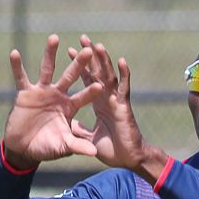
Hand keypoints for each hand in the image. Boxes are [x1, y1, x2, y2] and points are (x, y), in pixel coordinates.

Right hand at [2, 35, 103, 168]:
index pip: (83, 96)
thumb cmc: (48, 147)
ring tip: (55, 37)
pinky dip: (17, 66)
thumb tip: (94, 153)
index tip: (101, 84)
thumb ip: (78, 146)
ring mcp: (42, 92)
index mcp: (70, 107)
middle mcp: (58, 95)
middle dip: (78, 64)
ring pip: (47, 69)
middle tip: (88, 50)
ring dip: (50, 54)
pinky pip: (21, 77)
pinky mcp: (25, 93)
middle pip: (70, 77)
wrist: (25, 148)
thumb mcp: (64, 146)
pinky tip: (15, 53)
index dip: (91, 91)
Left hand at [68, 37, 167, 181]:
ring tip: (97, 44)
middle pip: (97, 73)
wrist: (129, 160)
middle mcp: (107, 99)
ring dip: (104, 60)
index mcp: (99, 104)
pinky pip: (124, 88)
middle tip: (83, 38)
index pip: (87, 81)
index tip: (71, 51)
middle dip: (90, 56)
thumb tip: (69, 124)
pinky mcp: (124, 107)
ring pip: (109, 76)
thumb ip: (80, 130)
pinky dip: (124, 74)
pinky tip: (121, 60)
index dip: (80, 67)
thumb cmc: (113, 150)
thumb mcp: (89, 138)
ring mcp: (116, 101)